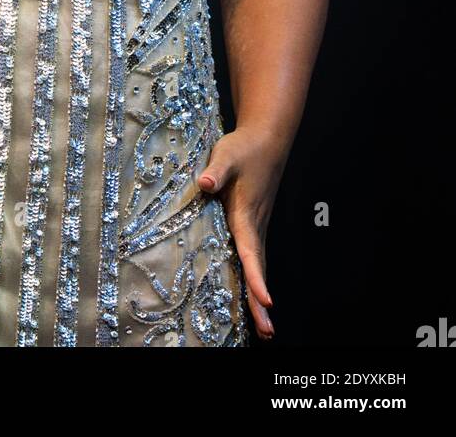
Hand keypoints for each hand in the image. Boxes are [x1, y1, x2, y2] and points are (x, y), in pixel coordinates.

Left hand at [196, 125, 287, 341]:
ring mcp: (257, 226)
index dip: (257, 278)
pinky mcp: (254, 224)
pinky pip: (256, 258)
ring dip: (259, 297)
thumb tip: (206, 184)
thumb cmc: (244, 148)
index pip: (251, 252)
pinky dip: (256, 280)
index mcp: (246, 215)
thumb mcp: (227, 154)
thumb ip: (217, 170)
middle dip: (261, 301)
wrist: (266, 139)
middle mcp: (254, 226)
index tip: (265, 300)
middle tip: (266, 332)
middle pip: (259, 269)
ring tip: (264, 329)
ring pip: (259, 266)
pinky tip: (253, 297)